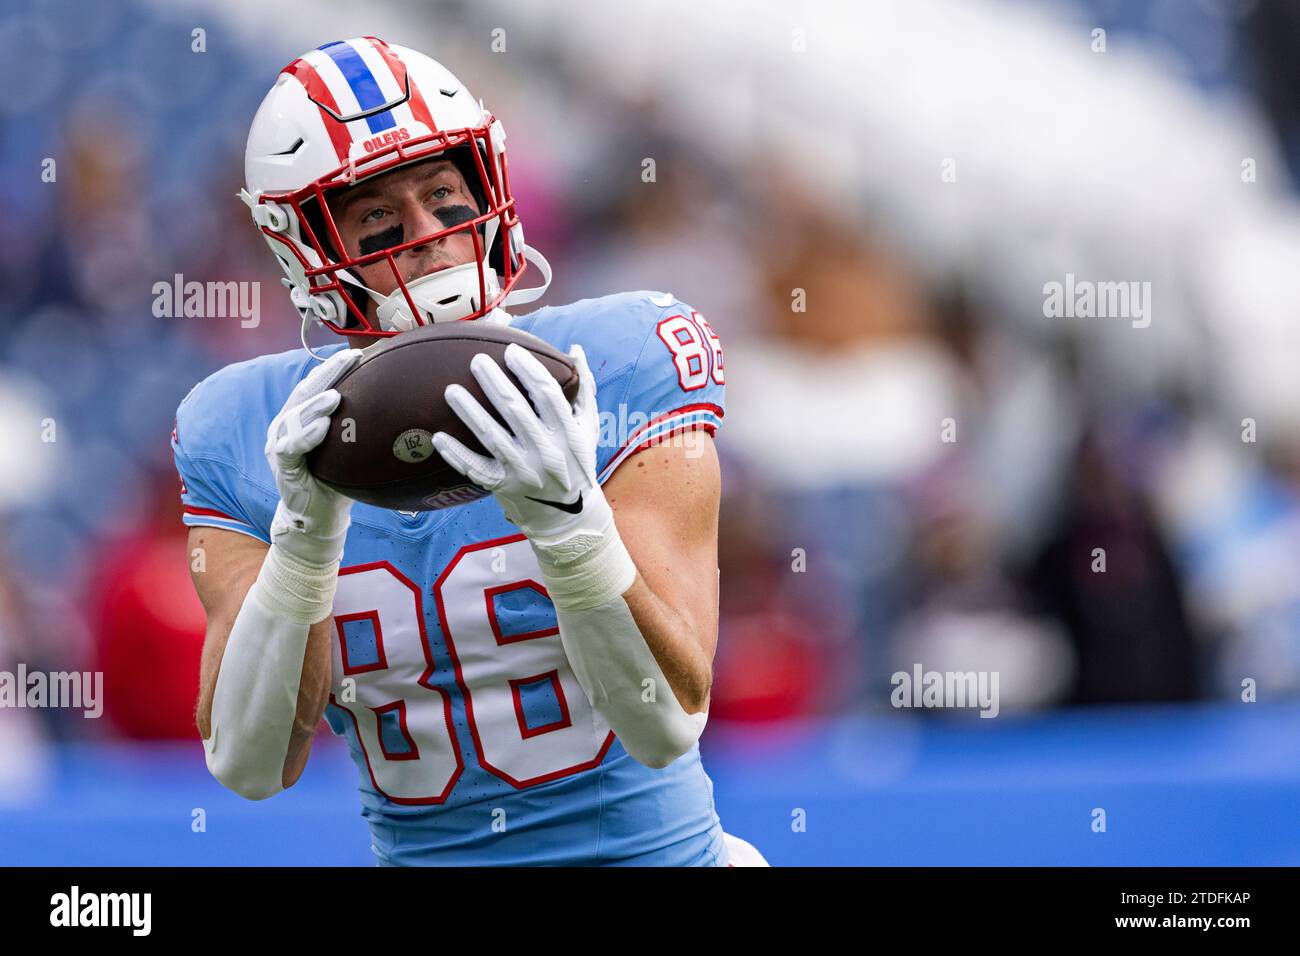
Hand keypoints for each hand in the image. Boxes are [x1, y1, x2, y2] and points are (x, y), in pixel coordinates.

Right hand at [265, 347, 362, 563]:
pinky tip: (322, 426)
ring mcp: (280, 445)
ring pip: (295, 417)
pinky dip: (305, 435)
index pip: (317, 385)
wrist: (318, 518)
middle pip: (305, 392)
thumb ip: (360, 427)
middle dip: (328, 374)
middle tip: (350, 359)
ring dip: (315, 405)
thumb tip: (400, 407)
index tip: (358, 354)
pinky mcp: (282, 467)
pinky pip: (291, 447)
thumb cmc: (337, 480)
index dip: (334, 368)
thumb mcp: (350, 449)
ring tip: (335, 395)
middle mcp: (287, 425)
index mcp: (302, 417)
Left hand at [432, 342, 612, 546]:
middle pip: (515, 410)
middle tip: (475, 360)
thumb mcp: (588, 427)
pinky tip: (439, 436)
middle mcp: (546, 452)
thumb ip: (585, 389)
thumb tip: (575, 349)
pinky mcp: (504, 486)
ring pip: (491, 436)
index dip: (528, 370)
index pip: (547, 394)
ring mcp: (523, 471)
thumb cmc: (576, 461)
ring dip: (469, 412)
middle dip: (493, 382)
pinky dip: (457, 454)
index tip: (511, 351)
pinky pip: (476, 469)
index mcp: (568, 433)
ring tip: (449, 389)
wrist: (569, 516)